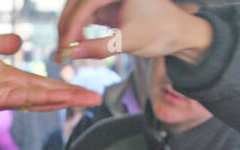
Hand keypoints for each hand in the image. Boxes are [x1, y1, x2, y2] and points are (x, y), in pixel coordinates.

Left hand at [0, 34, 100, 110]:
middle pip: (47, 95)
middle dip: (72, 97)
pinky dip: (42, 97)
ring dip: (63, 99)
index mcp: (10, 79)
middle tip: (95, 98)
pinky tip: (59, 96)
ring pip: (40, 99)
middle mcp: (10, 91)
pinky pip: (23, 97)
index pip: (43, 84)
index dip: (64, 87)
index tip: (83, 89)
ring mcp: (3, 97)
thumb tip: (20, 40)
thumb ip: (4, 43)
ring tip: (85, 98)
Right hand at [57, 0, 212, 62]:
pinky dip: (80, 29)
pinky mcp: (109, 4)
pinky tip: (75, 45)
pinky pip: (88, 14)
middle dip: (68, 25)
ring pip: (81, 8)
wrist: (180, 34)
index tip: (64, 45)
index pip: (89, 2)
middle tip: (60, 49)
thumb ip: (98, 48)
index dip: (73, 24)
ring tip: (65, 50)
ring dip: (71, 28)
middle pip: (80, 2)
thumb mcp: (128, 42)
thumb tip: (70, 54)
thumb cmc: (161, 33)